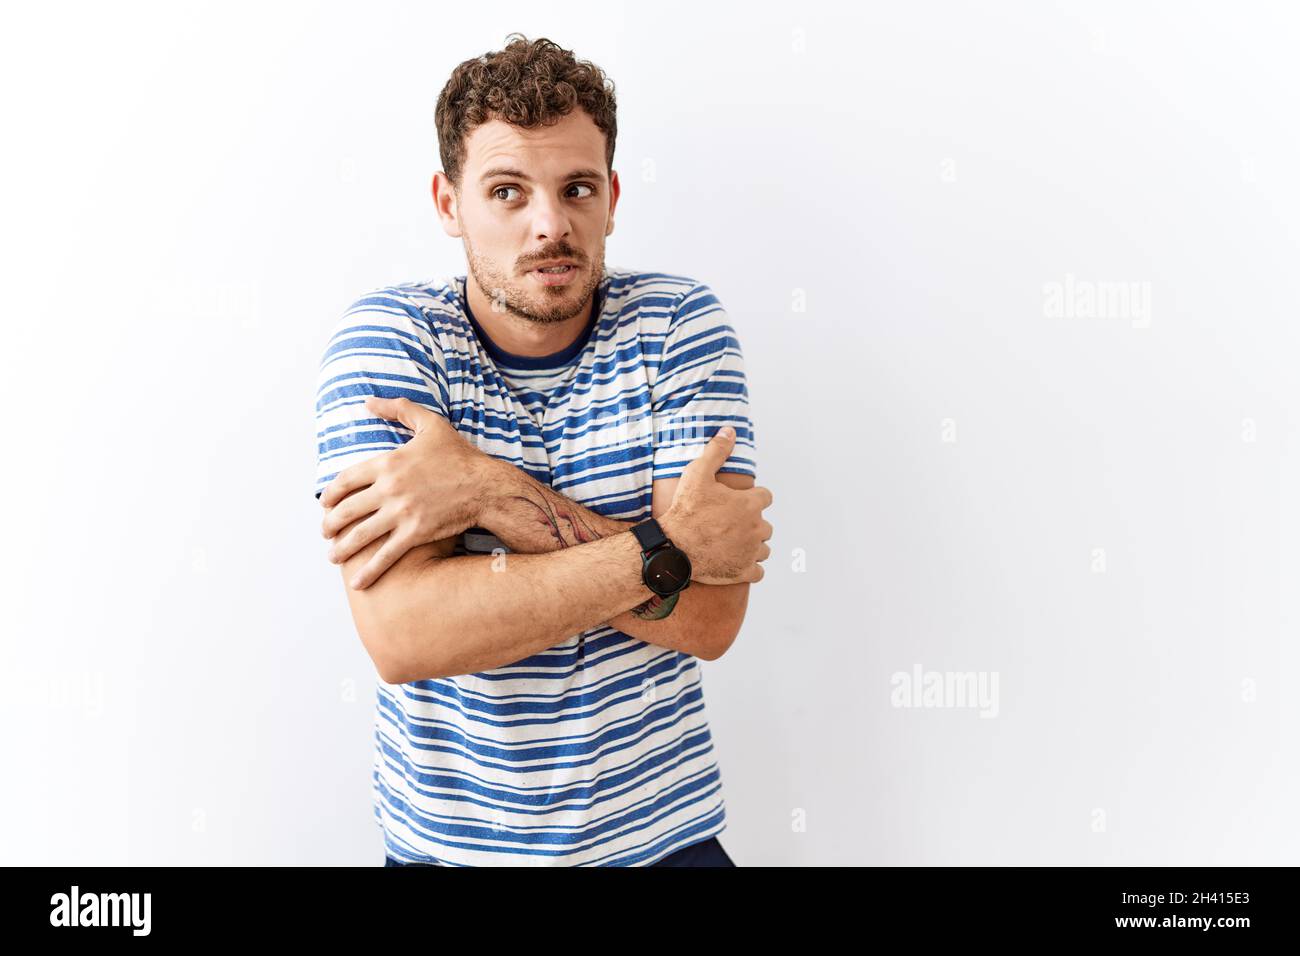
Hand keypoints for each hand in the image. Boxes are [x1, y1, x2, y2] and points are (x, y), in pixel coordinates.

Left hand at [319, 395, 492, 587]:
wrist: (486, 485)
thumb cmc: (460, 455)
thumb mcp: (430, 424)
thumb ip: (398, 409)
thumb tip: (368, 402)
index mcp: (388, 462)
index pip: (344, 481)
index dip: (329, 495)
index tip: (324, 505)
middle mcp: (389, 489)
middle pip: (346, 510)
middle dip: (330, 524)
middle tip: (326, 532)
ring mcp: (401, 513)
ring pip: (360, 535)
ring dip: (341, 549)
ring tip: (333, 556)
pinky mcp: (415, 533)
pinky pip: (385, 555)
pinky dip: (368, 571)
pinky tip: (357, 582)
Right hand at [658, 427, 773, 584]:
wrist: (673, 547)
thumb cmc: (685, 509)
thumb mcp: (697, 473)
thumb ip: (716, 450)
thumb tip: (730, 430)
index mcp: (751, 504)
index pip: (766, 497)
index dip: (752, 499)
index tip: (736, 502)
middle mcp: (757, 528)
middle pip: (765, 525)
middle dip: (751, 523)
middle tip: (728, 524)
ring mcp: (751, 552)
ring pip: (763, 548)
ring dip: (752, 545)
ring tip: (730, 543)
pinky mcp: (744, 572)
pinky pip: (758, 571)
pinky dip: (749, 567)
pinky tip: (735, 561)